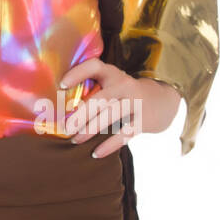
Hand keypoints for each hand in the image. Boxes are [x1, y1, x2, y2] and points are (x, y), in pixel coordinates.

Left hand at [58, 58, 181, 158]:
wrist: (162, 101)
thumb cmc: (123, 93)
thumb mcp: (112, 83)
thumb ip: (92, 88)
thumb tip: (57, 103)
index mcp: (112, 74)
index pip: (95, 66)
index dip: (78, 73)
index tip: (61, 85)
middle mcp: (124, 85)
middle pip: (99, 99)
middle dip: (80, 114)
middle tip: (64, 127)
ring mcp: (135, 103)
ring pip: (110, 117)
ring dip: (90, 130)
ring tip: (75, 140)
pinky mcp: (142, 122)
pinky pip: (124, 135)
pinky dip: (109, 146)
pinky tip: (95, 154)